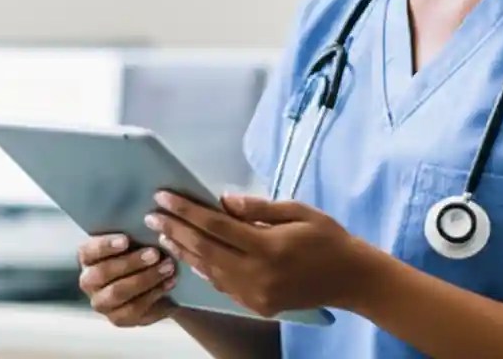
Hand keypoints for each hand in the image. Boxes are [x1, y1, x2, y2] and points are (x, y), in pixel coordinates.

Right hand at [77, 234, 179, 326]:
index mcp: (88, 258)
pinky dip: (154, 294)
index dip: (105, 246)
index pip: (88, 251)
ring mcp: (102, 303)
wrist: (153, 281)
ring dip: (145, 279)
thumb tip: (148, 217)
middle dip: (131, 263)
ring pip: (118, 293)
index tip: (126, 239)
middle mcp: (89, 281)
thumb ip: (134, 231)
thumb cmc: (139, 251)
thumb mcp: (135, 239)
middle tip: (155, 253)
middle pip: (103, 274)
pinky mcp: (118, 318)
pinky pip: (134, 309)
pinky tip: (170, 282)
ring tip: (167, 267)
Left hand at [147, 191, 363, 318]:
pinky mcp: (257, 306)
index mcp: (267, 247)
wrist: (351, 279)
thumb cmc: (327, 238)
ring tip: (164, 233)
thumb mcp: (297, 211)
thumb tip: (223, 200)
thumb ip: (258, 208)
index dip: (186, 210)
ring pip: (209, 271)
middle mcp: (257, 274)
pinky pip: (223, 286)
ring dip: (184, 251)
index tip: (163, 197)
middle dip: (175, 230)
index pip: (216, 226)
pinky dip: (204, 269)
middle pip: (205, 250)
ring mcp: (255, 294)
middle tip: (152, 215)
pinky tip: (191, 256)